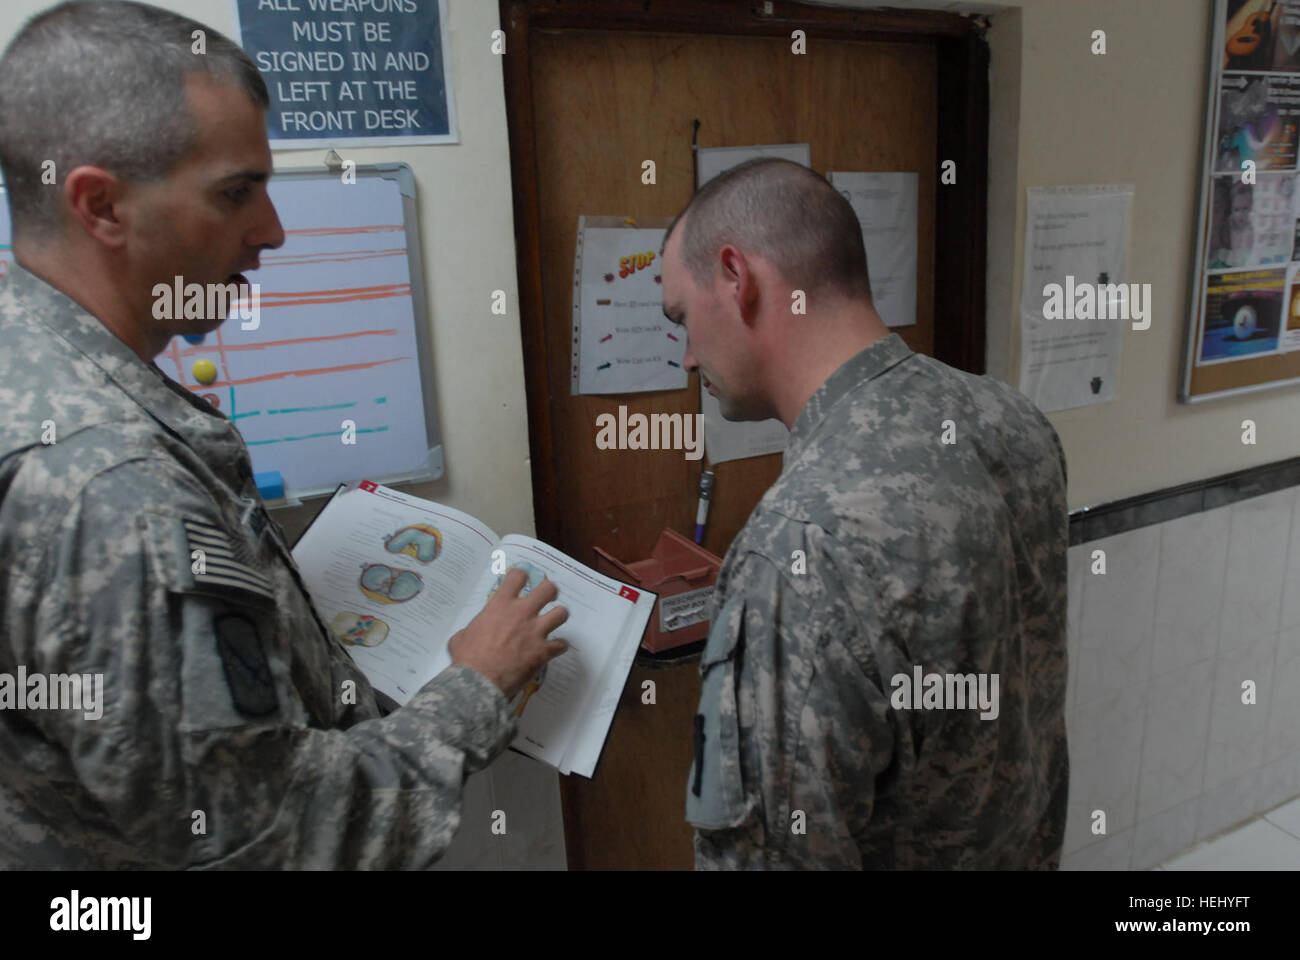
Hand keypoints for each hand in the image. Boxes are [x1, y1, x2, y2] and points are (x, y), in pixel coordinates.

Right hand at [448, 568, 568, 698]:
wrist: (480, 682)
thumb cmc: (467, 659)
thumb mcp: (461, 637)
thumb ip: (472, 630)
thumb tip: (470, 635)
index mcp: (500, 606)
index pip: (518, 576)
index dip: (522, 576)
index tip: (523, 580)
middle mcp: (522, 613)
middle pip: (548, 589)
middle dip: (550, 591)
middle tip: (548, 597)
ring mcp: (535, 631)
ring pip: (561, 613)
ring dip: (558, 617)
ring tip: (553, 622)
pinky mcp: (544, 651)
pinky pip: (561, 645)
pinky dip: (559, 647)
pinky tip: (553, 650)